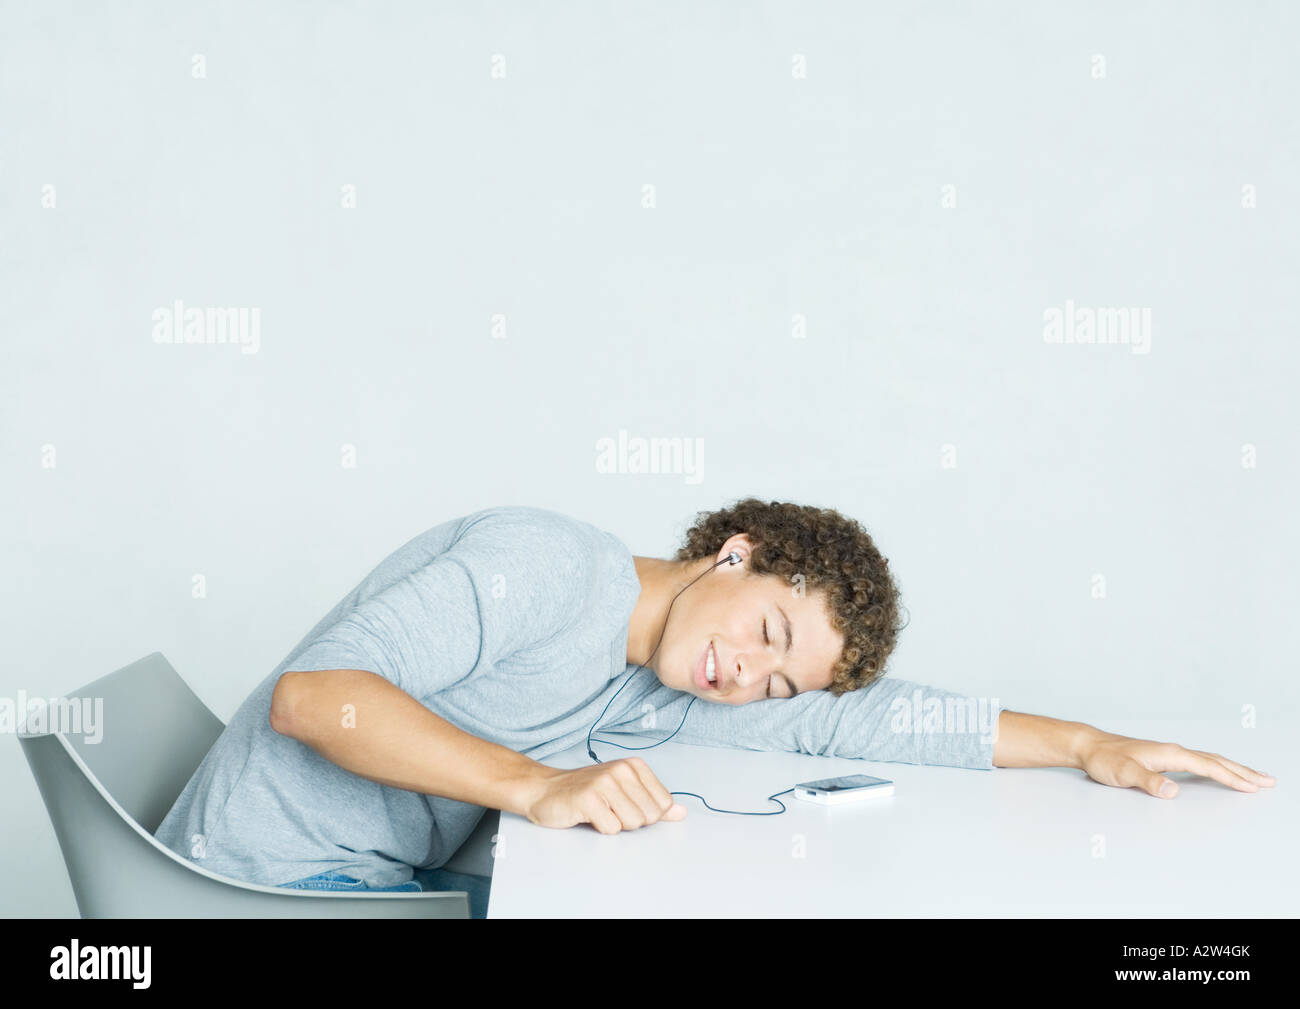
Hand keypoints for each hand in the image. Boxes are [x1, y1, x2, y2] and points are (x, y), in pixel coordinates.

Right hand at [522, 757, 687, 832]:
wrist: (544, 790)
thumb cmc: (586, 792)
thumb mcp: (623, 791)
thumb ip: (654, 802)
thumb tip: (682, 813)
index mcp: (634, 766)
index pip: (663, 804)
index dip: (646, 813)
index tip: (625, 805)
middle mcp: (621, 770)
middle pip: (649, 816)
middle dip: (630, 821)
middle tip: (609, 809)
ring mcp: (604, 783)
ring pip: (632, 824)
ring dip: (615, 824)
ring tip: (599, 811)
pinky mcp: (588, 799)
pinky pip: (611, 829)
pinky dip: (600, 828)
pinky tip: (587, 815)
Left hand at [1076, 730, 1276, 797]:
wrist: (1089, 747)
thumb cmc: (1105, 759)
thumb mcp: (1125, 774)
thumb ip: (1149, 782)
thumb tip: (1173, 791)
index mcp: (1170, 753)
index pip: (1208, 766)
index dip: (1232, 778)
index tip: (1254, 787)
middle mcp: (1173, 750)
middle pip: (1216, 760)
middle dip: (1243, 771)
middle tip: (1268, 781)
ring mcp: (1169, 753)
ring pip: (1209, 759)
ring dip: (1233, 768)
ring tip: (1253, 777)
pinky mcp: (1163, 757)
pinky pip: (1199, 761)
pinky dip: (1215, 767)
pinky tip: (1218, 771)